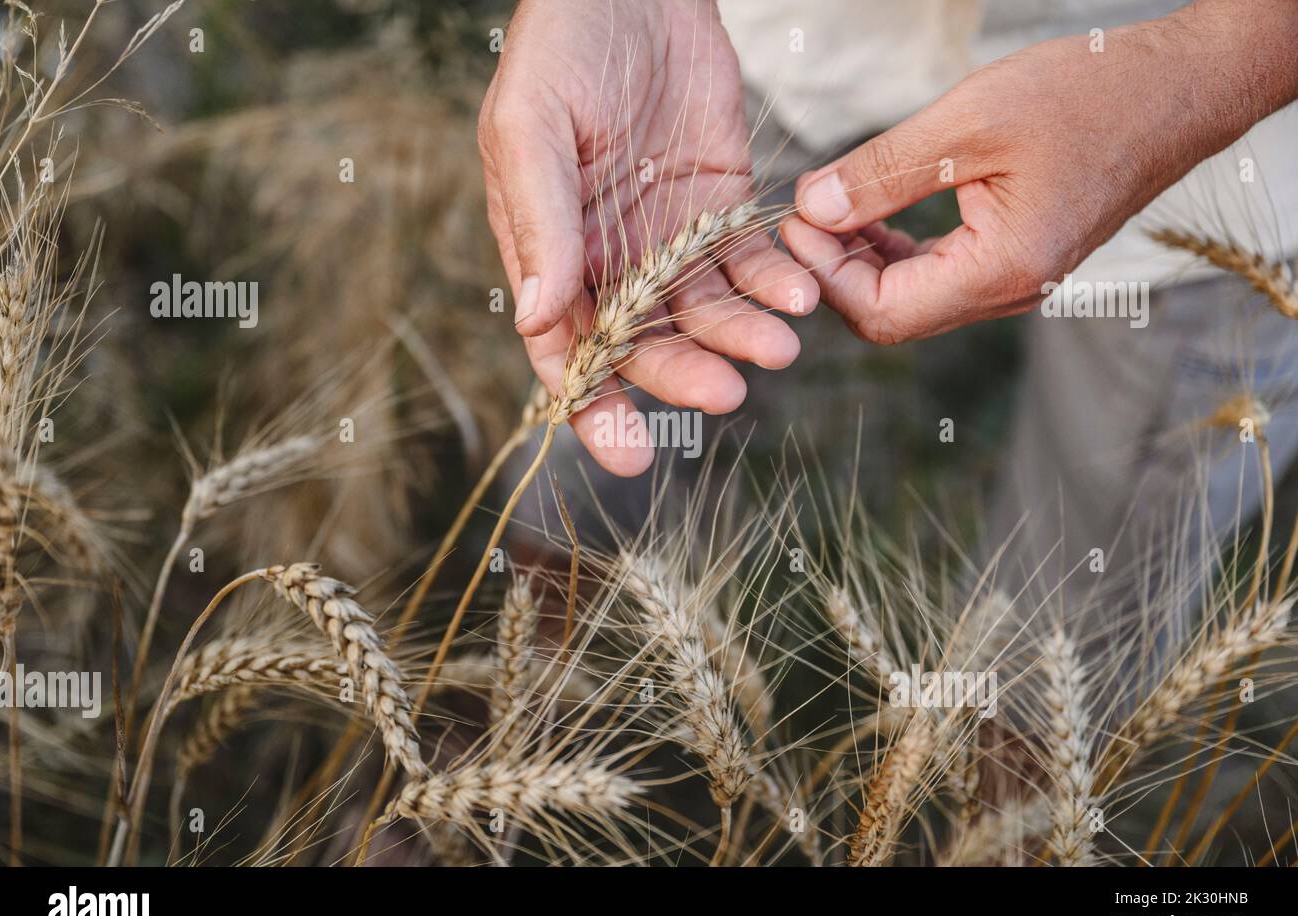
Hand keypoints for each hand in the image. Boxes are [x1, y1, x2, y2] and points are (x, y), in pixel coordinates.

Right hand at [479, 0, 816, 475]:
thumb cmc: (561, 47)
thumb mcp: (531, 128)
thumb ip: (538, 223)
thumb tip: (534, 322)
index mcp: (549, 256)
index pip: (567, 352)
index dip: (596, 408)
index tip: (633, 453)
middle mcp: (610, 262)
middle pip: (646, 345)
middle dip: (684, 375)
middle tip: (728, 391)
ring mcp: (668, 239)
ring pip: (705, 313)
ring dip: (741, 337)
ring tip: (779, 345)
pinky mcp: (722, 207)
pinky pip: (750, 262)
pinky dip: (774, 285)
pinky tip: (798, 296)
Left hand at [780, 0, 1297, 345]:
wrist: (1176, 89)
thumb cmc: (1089, 95)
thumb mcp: (969, 121)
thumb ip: (883, 172)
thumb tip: (813, 207)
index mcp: (1002, 270)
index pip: (882, 314)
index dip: (825, 276)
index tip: (794, 222)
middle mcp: (1010, 291)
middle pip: (891, 315)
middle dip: (835, 270)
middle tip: (802, 213)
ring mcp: (1015, 280)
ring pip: (912, 297)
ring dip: (862, 258)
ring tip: (829, 205)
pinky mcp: (1016, 258)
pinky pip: (938, 274)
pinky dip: (895, 248)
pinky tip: (871, 210)